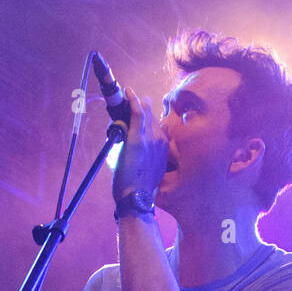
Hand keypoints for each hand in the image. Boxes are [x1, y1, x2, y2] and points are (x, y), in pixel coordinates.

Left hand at [111, 88, 168, 202]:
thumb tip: (144, 154)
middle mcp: (160, 140)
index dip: (148, 118)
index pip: (158, 125)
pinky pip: (138, 113)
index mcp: (165, 148)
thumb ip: (152, 159)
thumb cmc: (140, 190)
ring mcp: (150, 139)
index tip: (140, 113)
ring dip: (134, 104)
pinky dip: (133, 100)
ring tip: (126, 96)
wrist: (136, 199)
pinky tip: (128, 91)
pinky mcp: (137, 140)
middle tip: (128, 103)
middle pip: (151, 116)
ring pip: (145, 112)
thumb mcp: (152, 173)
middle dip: (140, 109)